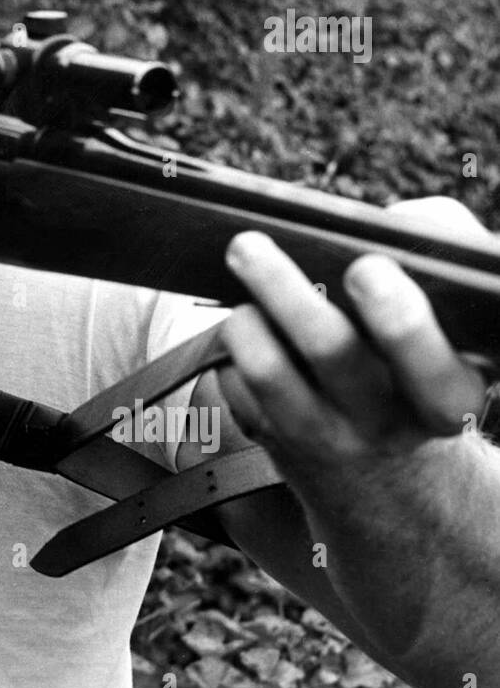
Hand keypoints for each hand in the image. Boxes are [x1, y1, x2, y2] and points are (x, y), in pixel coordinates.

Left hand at [216, 198, 492, 478]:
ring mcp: (326, 437)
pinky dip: (233, 345)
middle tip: (249, 243)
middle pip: (329, 350)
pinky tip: (249, 322)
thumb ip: (440, 264)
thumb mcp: (454, 328)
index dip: (400, 319)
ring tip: (243, 270)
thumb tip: (397, 223)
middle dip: (285, 288)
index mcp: (449, 393)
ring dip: (246, 313)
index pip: (429, 364)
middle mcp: (386, 423)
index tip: (367, 267)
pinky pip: (235, 385)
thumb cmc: (419, 362)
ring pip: (267, 369)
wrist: (385, 464)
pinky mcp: (274, 439)